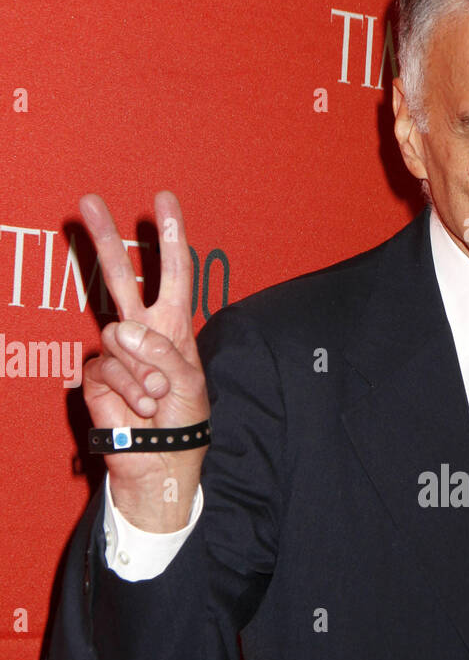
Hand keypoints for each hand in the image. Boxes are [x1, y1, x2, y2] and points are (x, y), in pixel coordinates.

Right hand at [79, 191, 208, 530]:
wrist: (161, 459)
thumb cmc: (184, 420)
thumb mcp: (188, 380)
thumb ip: (160, 349)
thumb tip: (121, 329)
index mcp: (174, 326)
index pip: (173, 273)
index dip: (170, 237)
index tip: (163, 199)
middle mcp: (143, 332)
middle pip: (122, 276)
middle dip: (106, 239)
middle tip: (88, 201)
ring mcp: (118, 351)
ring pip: (120, 336)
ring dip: (144, 372)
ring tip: (157, 399)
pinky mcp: (97, 374)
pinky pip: (109, 368)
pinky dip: (129, 389)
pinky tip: (140, 408)